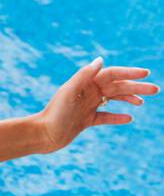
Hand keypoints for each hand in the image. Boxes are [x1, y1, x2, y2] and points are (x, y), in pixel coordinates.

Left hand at [33, 57, 157, 153]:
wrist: (43, 135)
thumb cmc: (55, 113)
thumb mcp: (69, 93)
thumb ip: (84, 76)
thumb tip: (101, 60)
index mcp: (84, 83)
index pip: (111, 74)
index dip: (129, 72)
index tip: (146, 73)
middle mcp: (86, 92)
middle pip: (116, 86)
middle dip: (136, 86)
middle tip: (156, 89)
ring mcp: (87, 106)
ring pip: (113, 99)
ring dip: (129, 98)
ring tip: (142, 102)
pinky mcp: (86, 120)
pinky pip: (106, 116)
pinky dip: (117, 117)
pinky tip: (128, 118)